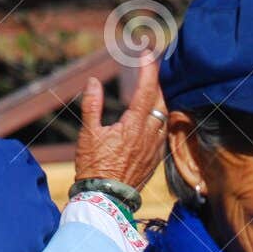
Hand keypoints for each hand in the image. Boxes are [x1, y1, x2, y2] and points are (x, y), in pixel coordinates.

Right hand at [73, 53, 167, 191]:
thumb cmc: (94, 168)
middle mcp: (149, 135)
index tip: (147, 52)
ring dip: (159, 100)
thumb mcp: (88, 134)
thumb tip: (93, 82)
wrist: (106, 199)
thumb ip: (92, 105)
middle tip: (151, 67)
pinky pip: (163, 133)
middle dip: (156, 81)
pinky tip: (154, 117)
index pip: (147, 89)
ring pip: (164, 117)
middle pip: (160, 100)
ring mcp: (155, 148)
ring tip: (152, 88)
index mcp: (133, 125)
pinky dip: (160, 119)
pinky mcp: (155, 159)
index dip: (148, 68)